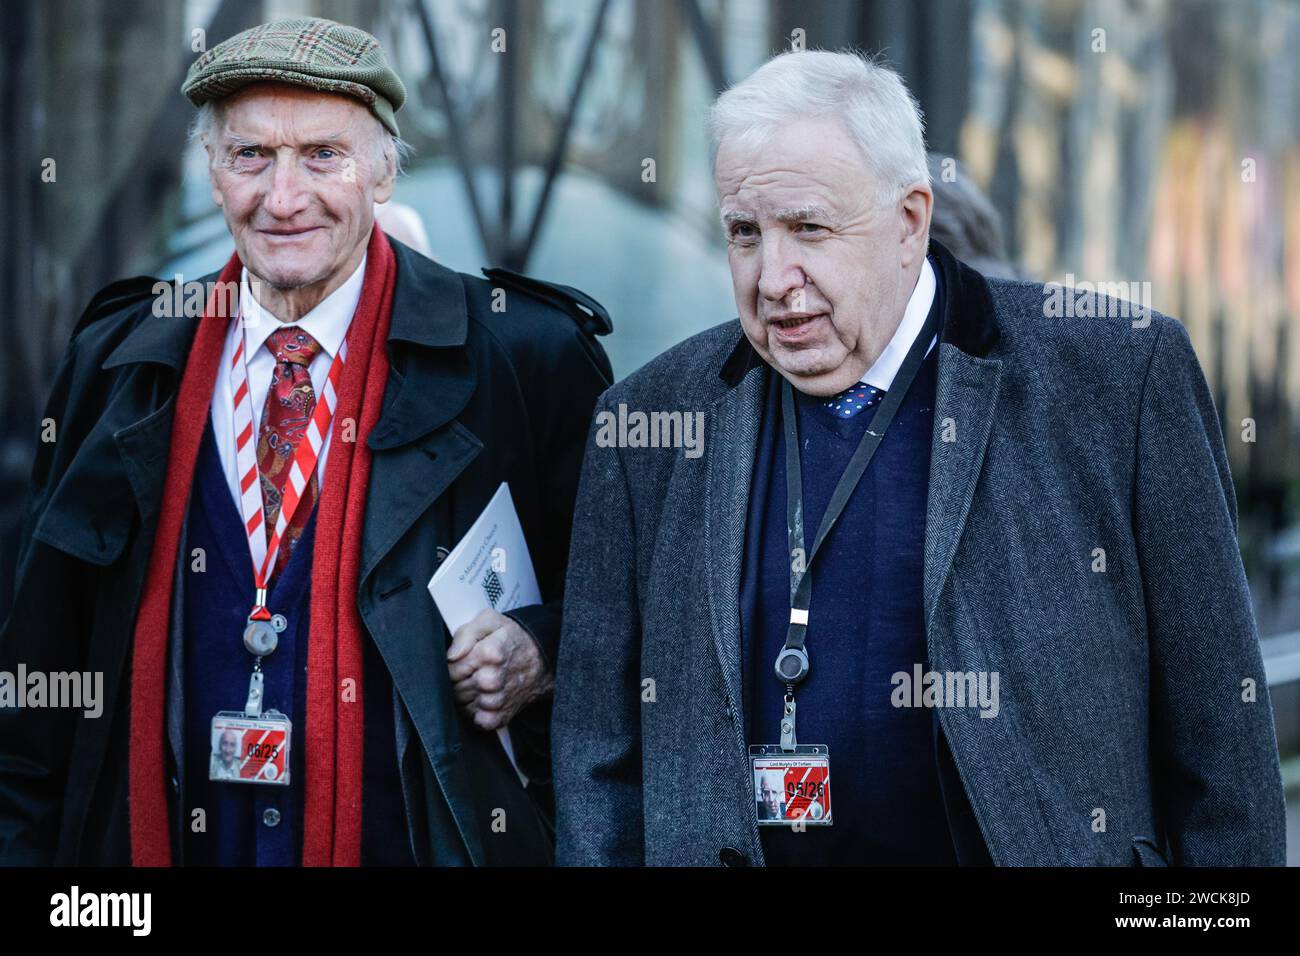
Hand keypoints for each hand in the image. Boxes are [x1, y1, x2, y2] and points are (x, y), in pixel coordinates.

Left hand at [446, 608, 552, 730]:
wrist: (542, 658)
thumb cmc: (512, 639)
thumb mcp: (489, 621)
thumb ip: (465, 634)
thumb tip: (452, 655)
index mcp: (489, 654)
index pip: (451, 669)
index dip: (453, 665)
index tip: (463, 660)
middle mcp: (493, 679)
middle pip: (456, 688)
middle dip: (459, 681)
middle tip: (473, 671)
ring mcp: (498, 699)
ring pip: (464, 705)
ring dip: (468, 697)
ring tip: (479, 684)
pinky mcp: (502, 715)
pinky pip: (478, 721)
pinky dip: (478, 714)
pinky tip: (483, 700)